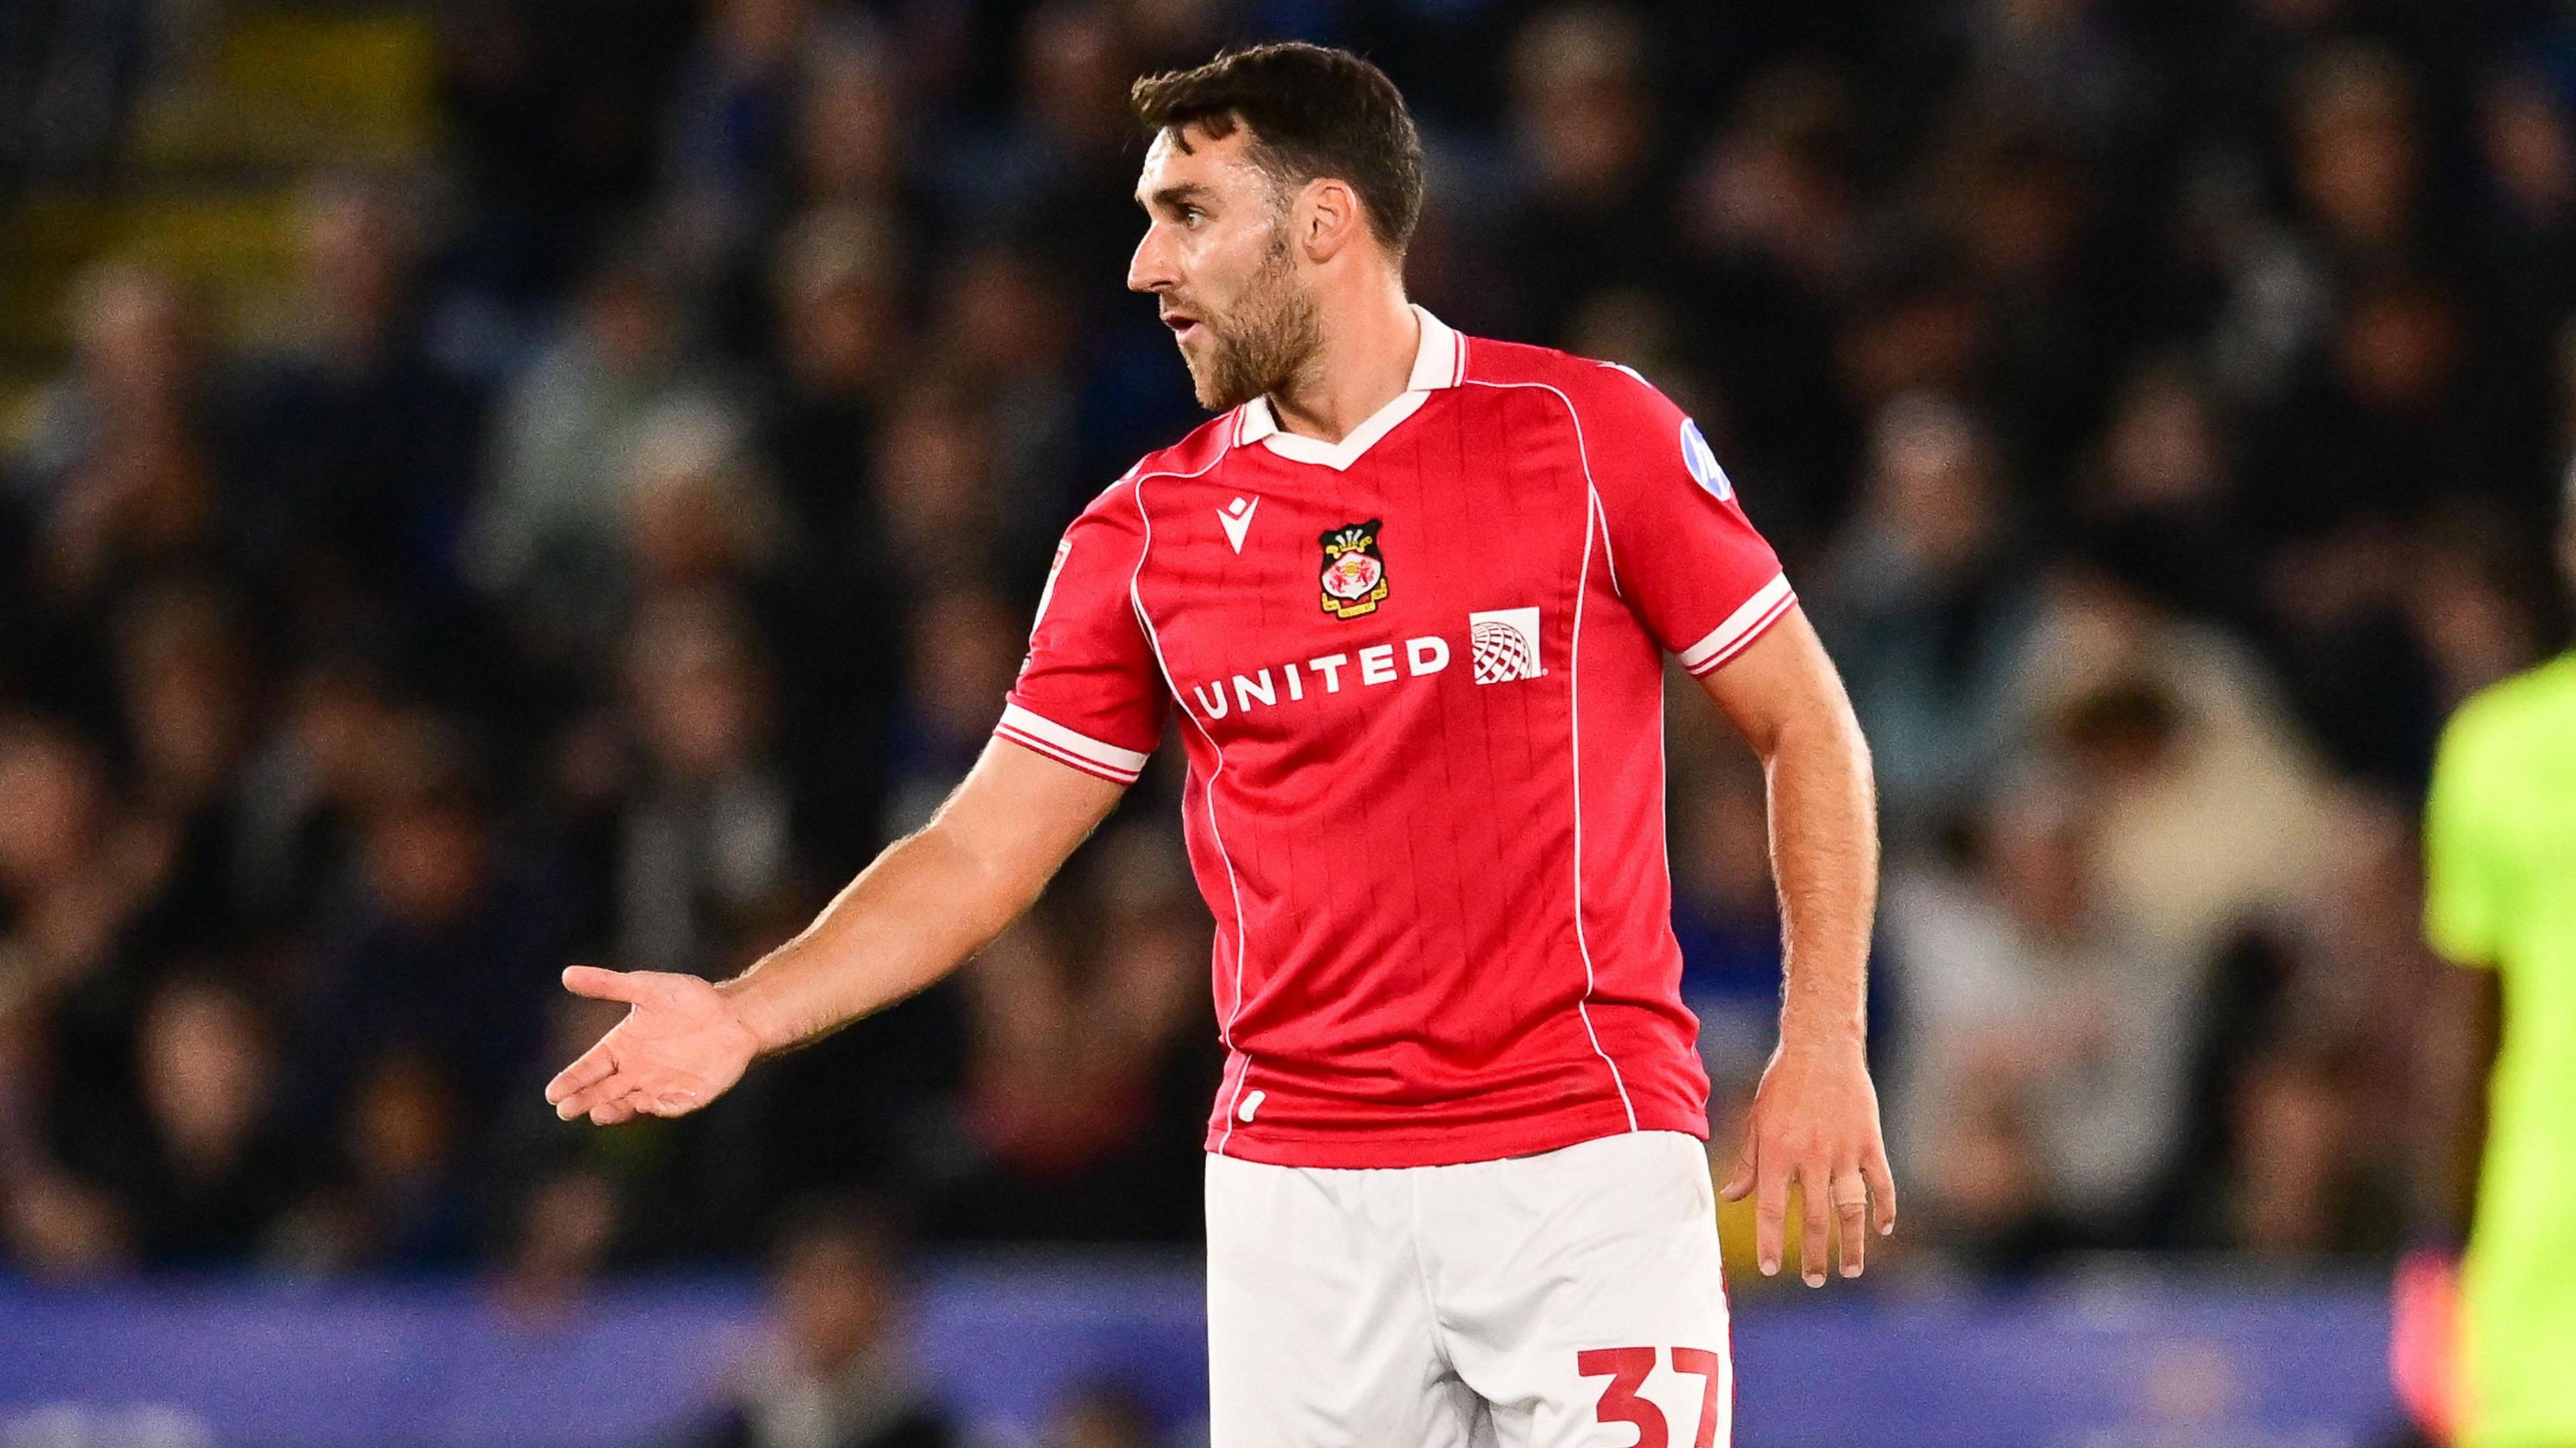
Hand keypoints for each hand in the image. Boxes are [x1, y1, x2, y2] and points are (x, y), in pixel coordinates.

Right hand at [543, 966, 762, 1124]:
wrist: (735, 1014)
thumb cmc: (689, 1000)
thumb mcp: (646, 987)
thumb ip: (609, 984)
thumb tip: (566, 974)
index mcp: (622, 1048)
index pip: (590, 1067)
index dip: (572, 1080)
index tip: (552, 1092)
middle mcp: (636, 1072)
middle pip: (603, 1091)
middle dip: (584, 1101)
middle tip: (565, 1110)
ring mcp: (660, 1086)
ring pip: (630, 1103)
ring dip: (614, 1110)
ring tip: (597, 1114)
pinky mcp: (687, 1096)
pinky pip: (669, 1105)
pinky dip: (657, 1107)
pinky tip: (644, 1105)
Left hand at [1720, 1038, 1896, 1285]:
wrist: (1821, 1047)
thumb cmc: (1782, 1084)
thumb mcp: (1757, 1121)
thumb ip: (1748, 1163)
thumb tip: (1732, 1198)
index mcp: (1778, 1153)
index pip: (1773, 1210)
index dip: (1771, 1242)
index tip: (1771, 1270)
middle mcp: (1811, 1157)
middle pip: (1815, 1219)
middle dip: (1814, 1255)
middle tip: (1814, 1280)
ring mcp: (1844, 1151)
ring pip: (1850, 1210)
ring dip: (1851, 1245)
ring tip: (1850, 1271)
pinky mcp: (1869, 1142)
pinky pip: (1881, 1183)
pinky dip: (1885, 1208)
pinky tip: (1883, 1230)